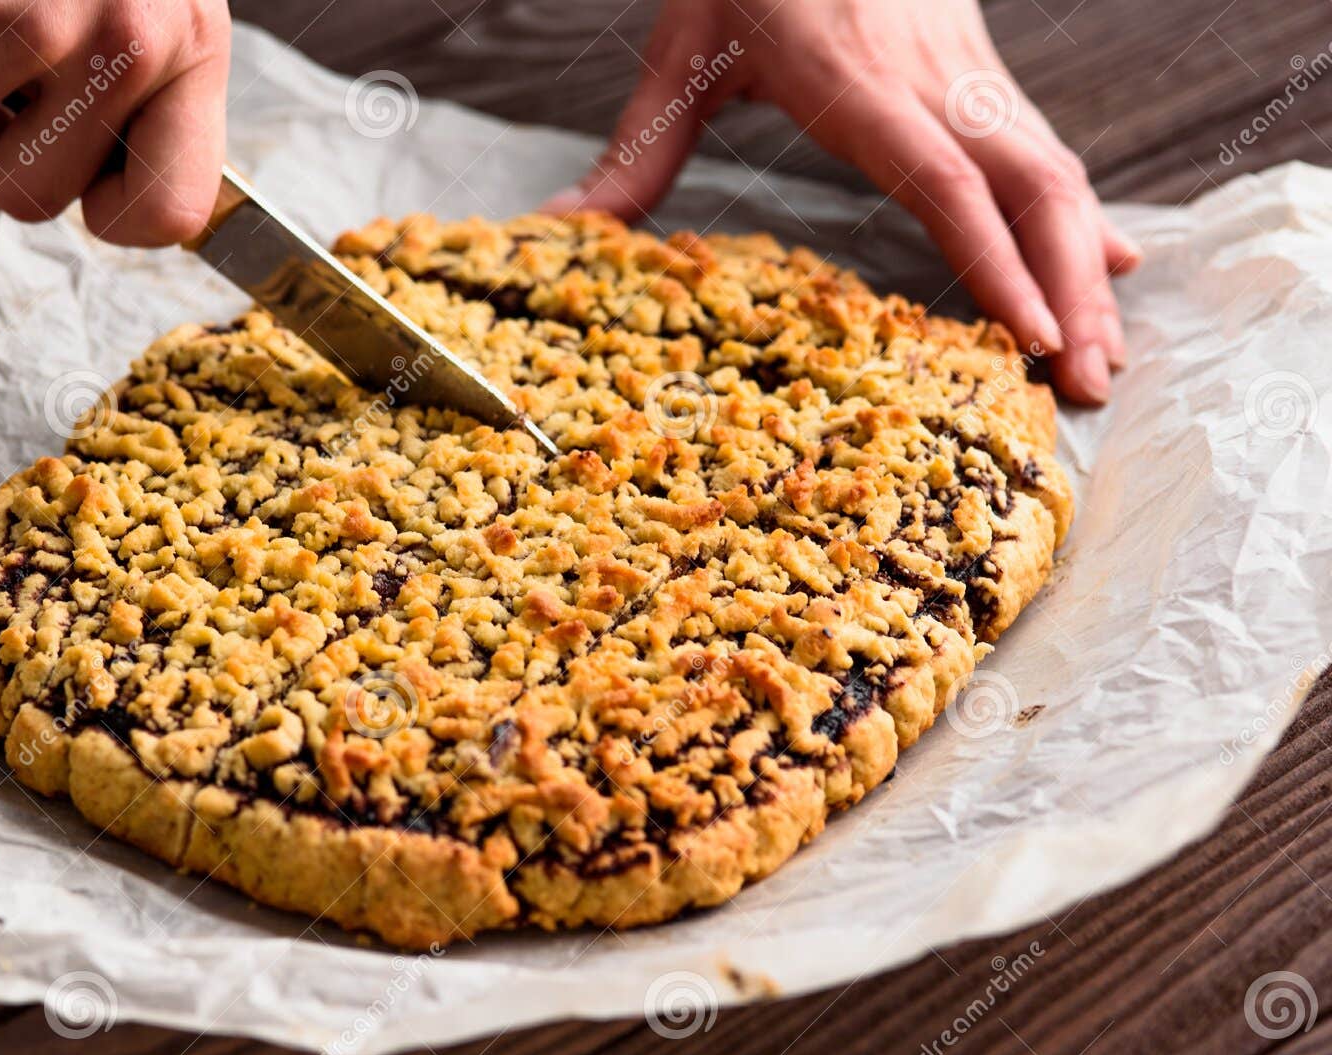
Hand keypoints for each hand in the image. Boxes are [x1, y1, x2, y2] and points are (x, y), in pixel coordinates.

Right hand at [0, 0, 230, 245]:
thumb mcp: (167, 13)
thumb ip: (160, 114)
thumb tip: (127, 211)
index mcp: (191, 55)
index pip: (167, 214)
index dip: (110, 210)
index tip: (91, 170)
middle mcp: (135, 41)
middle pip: (29, 193)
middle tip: (2, 54)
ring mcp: (50, 8)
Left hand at [544, 0, 1138, 404]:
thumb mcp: (684, 47)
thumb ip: (638, 147)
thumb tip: (564, 223)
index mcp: (855, 79)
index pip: (945, 179)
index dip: (995, 260)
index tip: (1029, 338)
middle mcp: (931, 81)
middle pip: (1031, 186)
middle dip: (1069, 287)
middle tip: (1087, 386)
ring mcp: (966, 75)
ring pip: (1056, 172)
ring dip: (1088, 266)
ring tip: (1106, 357)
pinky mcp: (979, 74)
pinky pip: (1046, 152)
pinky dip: (1084, 218)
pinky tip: (1111, 269)